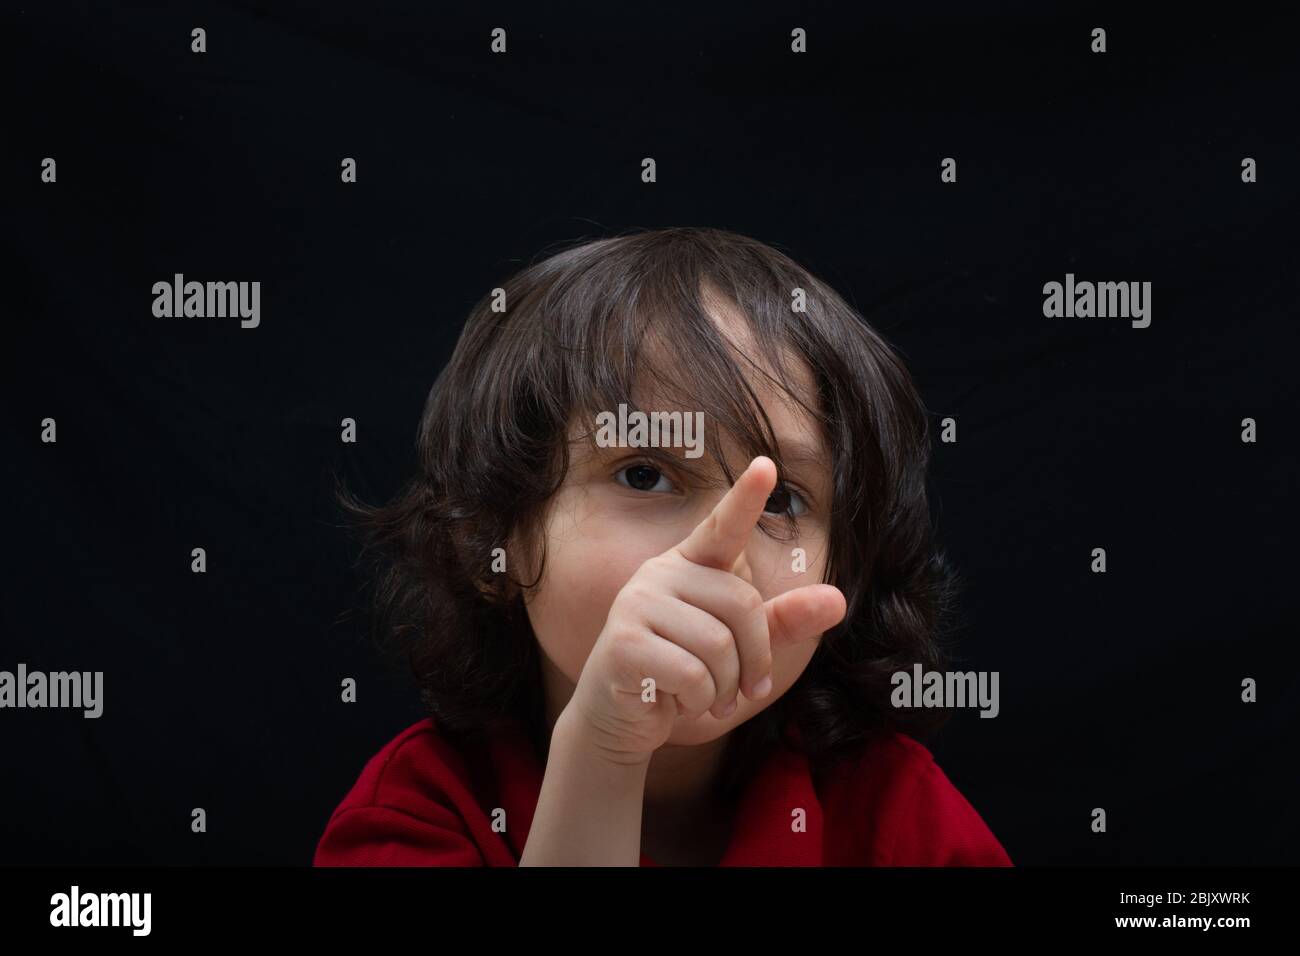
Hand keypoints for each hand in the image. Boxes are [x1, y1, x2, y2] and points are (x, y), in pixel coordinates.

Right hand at [563, 456, 846, 762]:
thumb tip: (838, 601)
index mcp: (690, 564)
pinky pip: (692, 674)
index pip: (722, 527)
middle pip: (742, 605)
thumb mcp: (740, 647)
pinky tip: (680, 703)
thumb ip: (782, 622)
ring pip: (718, 646)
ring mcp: (637, 605)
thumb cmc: (683, 673)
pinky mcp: (624, 644)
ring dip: (726, 688)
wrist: (619, 716)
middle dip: (754, 659)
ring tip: (709, 698)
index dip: (745, 498)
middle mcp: (660, 573)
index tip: (766, 466)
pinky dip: (700, 701)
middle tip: (744, 690)